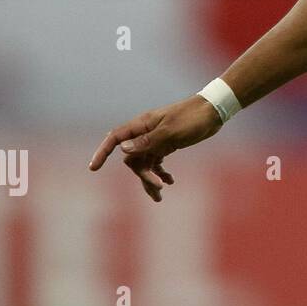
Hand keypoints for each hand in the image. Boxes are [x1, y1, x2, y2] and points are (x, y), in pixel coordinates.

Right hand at [88, 95, 223, 200]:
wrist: (213, 111)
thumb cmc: (192, 117)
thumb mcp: (171, 131)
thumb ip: (148, 141)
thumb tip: (123, 149)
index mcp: (143, 124)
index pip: (116, 138)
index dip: (102, 152)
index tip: (93, 168)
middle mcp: (146, 132)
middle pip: (132, 158)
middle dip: (141, 174)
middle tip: (158, 187)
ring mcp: (156, 140)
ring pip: (144, 163)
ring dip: (150, 178)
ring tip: (160, 194)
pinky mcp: (167, 145)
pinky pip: (156, 162)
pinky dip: (160, 173)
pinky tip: (170, 182)